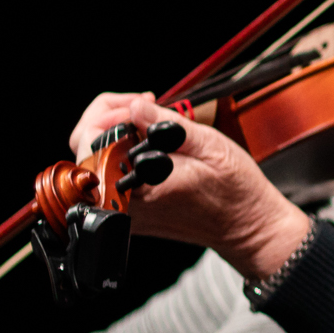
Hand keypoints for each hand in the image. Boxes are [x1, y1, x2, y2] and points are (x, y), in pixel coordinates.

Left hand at [68, 93, 310, 280]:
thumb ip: (166, 125)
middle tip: (142, 109)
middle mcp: (125, 202)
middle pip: (85, 149)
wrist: (248, 227)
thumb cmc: (236, 192)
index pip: (90, 140)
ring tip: (149, 124)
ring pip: (95, 162)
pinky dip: (123, 153)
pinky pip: (109, 176)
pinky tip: (149, 145)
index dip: (110, 112)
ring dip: (115, 134)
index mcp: (140, 184)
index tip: (140, 105)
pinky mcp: (130, 212)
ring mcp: (124, 210)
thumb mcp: (210, 146)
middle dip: (109, 119)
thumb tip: (135, 108)